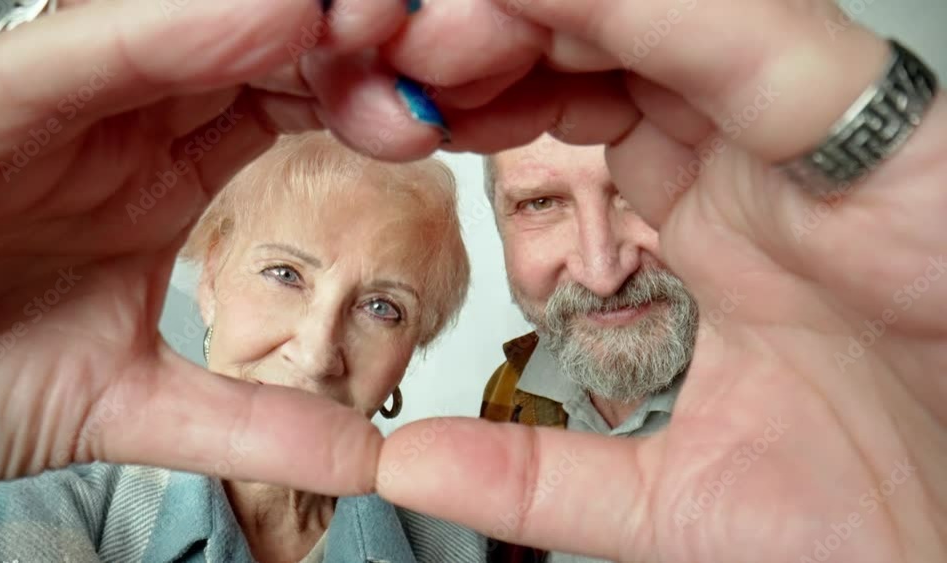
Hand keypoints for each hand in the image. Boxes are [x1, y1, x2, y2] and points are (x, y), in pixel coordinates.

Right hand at [0, 0, 444, 492]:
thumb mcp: (126, 401)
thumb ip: (247, 424)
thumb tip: (364, 457)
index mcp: (159, 169)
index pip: (287, 101)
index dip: (368, 94)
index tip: (452, 106)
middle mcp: (116, 119)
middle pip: (255, 45)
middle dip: (349, 39)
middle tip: (445, 41)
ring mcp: (52, 102)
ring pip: (183, 30)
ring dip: (289, 20)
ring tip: (381, 17)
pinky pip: (89, 51)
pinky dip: (179, 31)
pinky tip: (279, 18)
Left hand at [375, 1, 946, 560]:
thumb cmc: (872, 515)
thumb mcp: (669, 499)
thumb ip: (532, 476)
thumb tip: (404, 461)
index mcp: (712, 219)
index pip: (574, 104)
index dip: (474, 92)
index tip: (380, 107)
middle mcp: (755, 158)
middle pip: (602, 40)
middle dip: (484, 34)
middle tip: (375, 47)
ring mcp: (811, 140)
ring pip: (662, 19)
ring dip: (538, 14)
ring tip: (429, 30)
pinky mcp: (877, 133)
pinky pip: (746, 41)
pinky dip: (637, 17)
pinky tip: (535, 13)